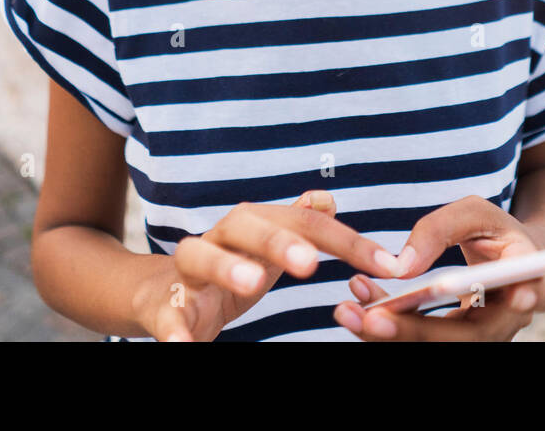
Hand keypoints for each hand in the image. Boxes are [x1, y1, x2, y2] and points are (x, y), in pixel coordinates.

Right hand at [132, 190, 402, 340]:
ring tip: (252, 283)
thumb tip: (328, 199)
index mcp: (253, 224)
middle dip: (279, 240)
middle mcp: (220, 237)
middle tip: (310, 263)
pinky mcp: (163, 305)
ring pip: (198, 255)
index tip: (386, 264)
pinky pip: (167, 314)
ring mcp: (188, 270)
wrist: (158, 292)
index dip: (347, 242)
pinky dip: (175, 328)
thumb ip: (297, 224)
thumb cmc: (226, 267)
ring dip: (226, 266)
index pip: (305, 222)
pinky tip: (186, 345)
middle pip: (246, 224)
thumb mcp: (264, 245)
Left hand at [332, 195, 544, 340]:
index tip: (514, 297)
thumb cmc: (491, 228)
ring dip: (392, 334)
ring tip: (349, 312)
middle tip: (373, 320)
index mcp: (535, 279)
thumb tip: (400, 267)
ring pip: (440, 345)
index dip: (526, 299)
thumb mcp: (473, 212)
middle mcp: (512, 318)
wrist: (499, 252)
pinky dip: (388, 326)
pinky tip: (357, 307)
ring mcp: (485, 336)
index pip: (537, 294)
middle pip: (470, 337)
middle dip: (417, 332)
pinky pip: (422, 340)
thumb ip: (440, 229)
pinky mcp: (456, 340)